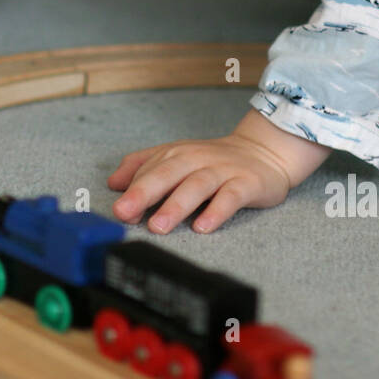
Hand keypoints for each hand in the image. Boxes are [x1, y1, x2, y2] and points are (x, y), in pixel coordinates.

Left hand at [107, 108, 331, 233]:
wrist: (264, 152)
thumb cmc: (214, 161)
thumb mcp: (176, 157)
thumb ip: (144, 167)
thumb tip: (114, 183)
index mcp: (177, 154)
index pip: (150, 169)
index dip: (132, 189)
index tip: (117, 209)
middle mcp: (197, 159)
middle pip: (169, 173)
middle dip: (145, 192)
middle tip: (126, 213)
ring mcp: (223, 170)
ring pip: (197, 185)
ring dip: (176, 205)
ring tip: (159, 226)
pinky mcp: (247, 183)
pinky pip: (231, 196)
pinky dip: (217, 211)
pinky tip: (203, 226)